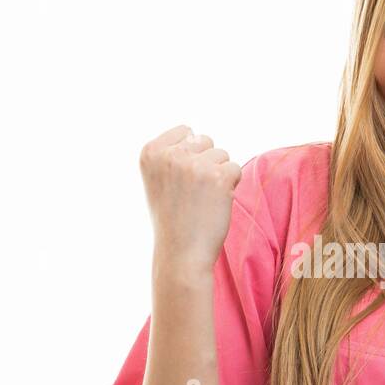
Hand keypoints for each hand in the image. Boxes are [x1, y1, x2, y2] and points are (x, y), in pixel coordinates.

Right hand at [139, 124, 242, 273]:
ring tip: (203, 200)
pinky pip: (235, 168)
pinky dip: (231, 186)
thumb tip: (194, 133)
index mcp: (150, 152)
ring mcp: (193, 164)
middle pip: (205, 140)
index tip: (180, 182)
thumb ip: (171, 154)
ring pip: (222, 154)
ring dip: (218, 176)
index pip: (185, 131)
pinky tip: (215, 204)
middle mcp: (170, 154)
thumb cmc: (172, 220)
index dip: (190, 155)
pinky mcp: (218, 176)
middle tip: (193, 194)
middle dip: (205, 163)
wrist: (181, 254)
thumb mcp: (158, 180)